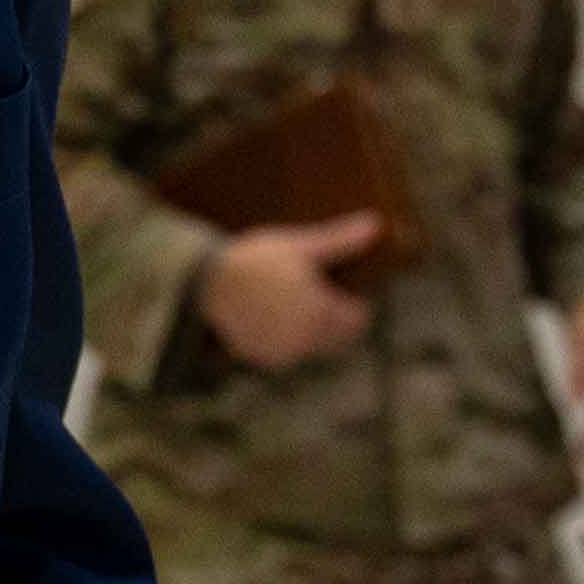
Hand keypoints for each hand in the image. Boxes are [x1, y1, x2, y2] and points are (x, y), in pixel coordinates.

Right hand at [193, 215, 383, 370]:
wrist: (208, 282)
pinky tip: (270, 315)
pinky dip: (283, 339)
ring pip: (311, 346)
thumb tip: (375, 224)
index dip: (354, 304)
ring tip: (290, 301)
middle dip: (334, 320)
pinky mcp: (262, 358)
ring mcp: (284, 352)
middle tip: (315, 293)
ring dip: (309, 331)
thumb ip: (340, 240)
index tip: (341, 289)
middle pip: (337, 338)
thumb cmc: (257, 259)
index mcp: (323, 313)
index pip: (358, 320)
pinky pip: (285, 352)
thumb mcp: (300, 245)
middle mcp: (307, 340)